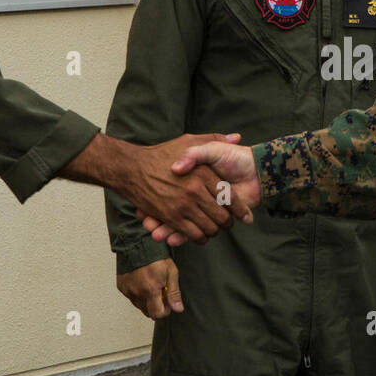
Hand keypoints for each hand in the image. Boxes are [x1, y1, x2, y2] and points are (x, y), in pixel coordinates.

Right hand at [61, 131, 250, 243]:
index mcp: (203, 173)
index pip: (230, 196)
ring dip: (214, 232)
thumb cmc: (160, 153)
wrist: (130, 167)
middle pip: (222, 216)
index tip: (245, 216)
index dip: (240, 209)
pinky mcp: (171, 217)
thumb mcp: (188, 140)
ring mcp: (183, 205)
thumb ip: (214, 139)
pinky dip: (199, 238)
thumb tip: (236, 137)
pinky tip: (201, 236)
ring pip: (209, 228)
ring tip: (215, 230)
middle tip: (229, 225)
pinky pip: (192, 234)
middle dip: (228, 224)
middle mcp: (195, 190)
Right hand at [117, 258, 182, 318]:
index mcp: (150, 290)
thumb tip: (178, 309)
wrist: (136, 243)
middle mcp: (137, 293)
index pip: (157, 314)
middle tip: (161, 293)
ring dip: (146, 301)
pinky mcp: (121, 287)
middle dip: (156, 307)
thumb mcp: (171, 272)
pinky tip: (142, 282)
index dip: (165, 311)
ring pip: (139, 306)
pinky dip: (137, 294)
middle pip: (148, 313)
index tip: (168, 302)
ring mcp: (127, 290)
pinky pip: (131, 297)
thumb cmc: (155, 256)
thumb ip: (174, 293)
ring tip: (151, 286)